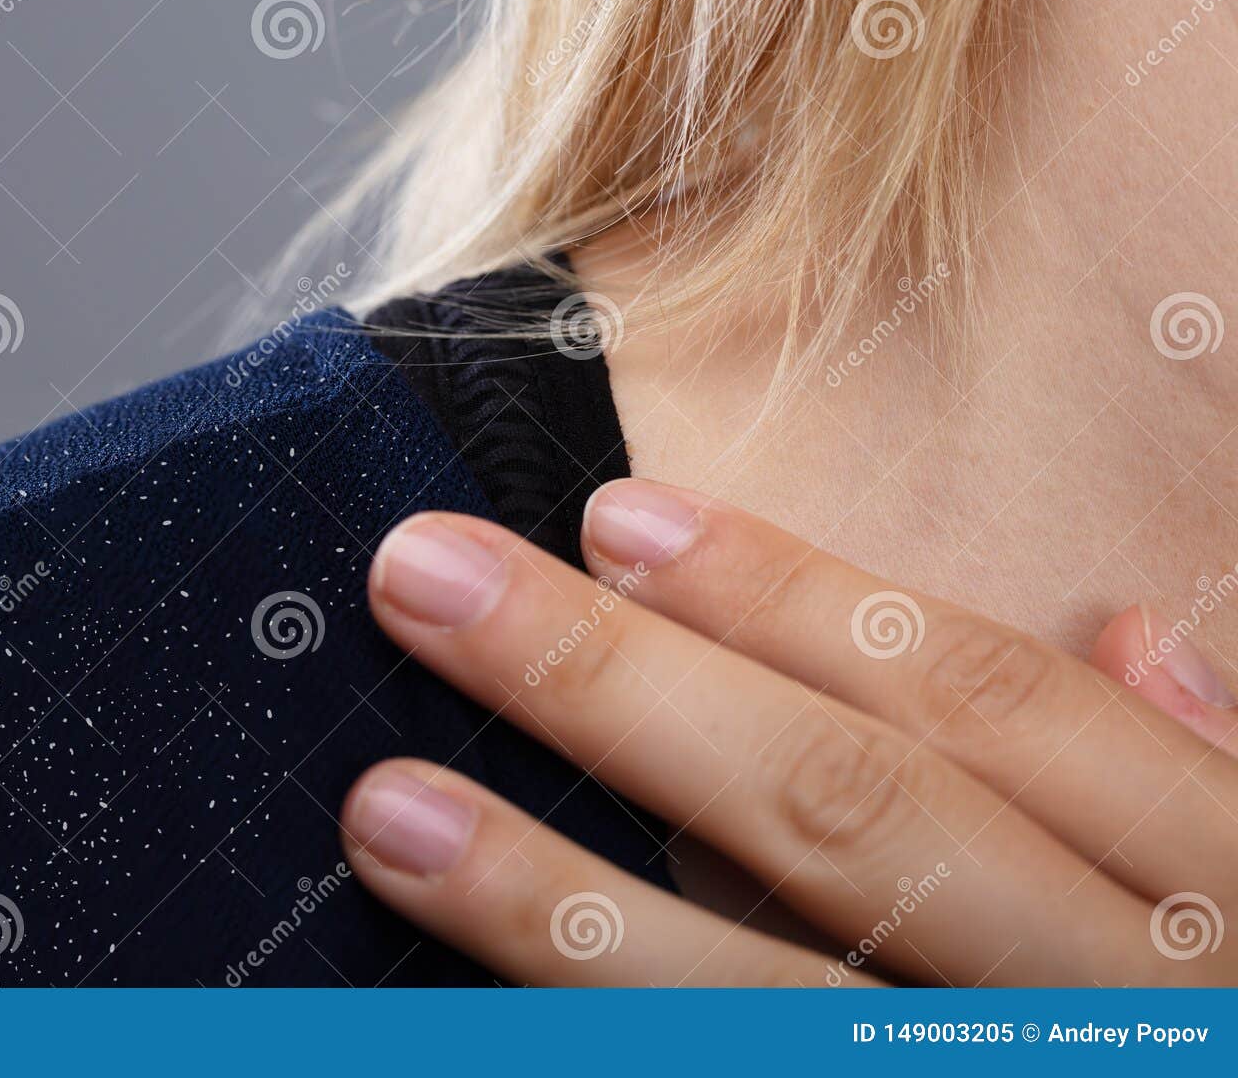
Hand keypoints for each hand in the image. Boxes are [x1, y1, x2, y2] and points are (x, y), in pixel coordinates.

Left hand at [339, 479, 1237, 985]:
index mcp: (1211, 886)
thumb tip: (1136, 634)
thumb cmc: (1216, 993)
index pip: (986, 708)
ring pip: (758, 1002)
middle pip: (841, 815)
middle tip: (428, 582)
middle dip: (621, 689)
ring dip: (556, 906)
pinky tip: (458, 1017)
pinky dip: (597, 1043)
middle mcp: (1106, 998)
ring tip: (389, 814)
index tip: (616, 518)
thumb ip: (1198, 784)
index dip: (794, 602)